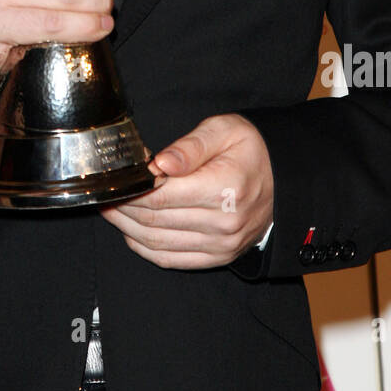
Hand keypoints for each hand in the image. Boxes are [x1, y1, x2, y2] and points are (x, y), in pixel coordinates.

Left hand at [99, 114, 273, 268]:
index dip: (131, 192)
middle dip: (123, 209)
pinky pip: (172, 260)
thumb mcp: (225, 130)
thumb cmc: (252, 150)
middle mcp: (223, 223)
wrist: (285, 179)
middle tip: (105, 195)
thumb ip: (190, 146)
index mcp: (224, 189)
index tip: (116, 181)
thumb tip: (159, 164)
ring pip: (158, 243)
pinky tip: (131, 232)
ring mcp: (221, 245)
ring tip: (111, 210)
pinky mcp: (218, 257)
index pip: (161, 198)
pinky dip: (146, 248)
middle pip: (155, 221)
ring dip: (128, 229)